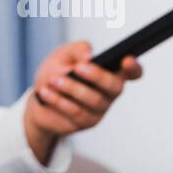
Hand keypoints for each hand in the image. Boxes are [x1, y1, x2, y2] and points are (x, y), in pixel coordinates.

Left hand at [25, 40, 142, 150]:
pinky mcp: (85, 122)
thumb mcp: (63, 55)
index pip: (133, 73)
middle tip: (78, 67)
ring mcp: (99, 109)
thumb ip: (76, 50)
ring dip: (72, 89)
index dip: (134, 68)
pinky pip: (75, 112)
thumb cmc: (56, 72)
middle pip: (114, 86)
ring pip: (93, 100)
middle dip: (97, 76)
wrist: (38, 98)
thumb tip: (88, 55)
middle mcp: (110, 92)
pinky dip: (58, 100)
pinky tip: (45, 91)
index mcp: (111, 72)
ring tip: (54, 80)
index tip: (126, 60)